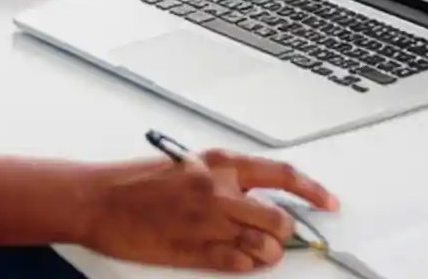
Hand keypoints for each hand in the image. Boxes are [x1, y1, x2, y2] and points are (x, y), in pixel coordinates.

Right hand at [82, 150, 337, 272]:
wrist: (99, 199)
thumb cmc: (137, 182)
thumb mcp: (188, 165)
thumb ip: (224, 179)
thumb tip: (257, 197)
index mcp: (220, 163)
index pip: (282, 174)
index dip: (312, 191)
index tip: (328, 203)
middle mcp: (219, 191)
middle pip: (279, 219)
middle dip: (283, 232)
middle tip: (275, 235)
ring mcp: (209, 223)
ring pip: (265, 247)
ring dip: (265, 253)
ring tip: (252, 249)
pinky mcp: (195, 250)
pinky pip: (238, 264)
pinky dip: (244, 264)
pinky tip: (234, 258)